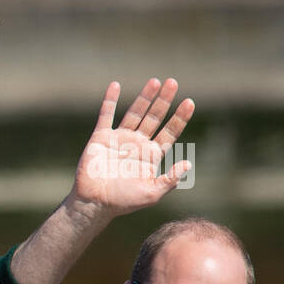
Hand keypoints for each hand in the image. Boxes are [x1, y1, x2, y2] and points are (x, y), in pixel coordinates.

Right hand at [70, 78, 193, 219]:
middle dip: (164, 100)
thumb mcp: (152, 193)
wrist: (94, 203)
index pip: (170, 131)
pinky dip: (110, 100)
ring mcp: (119, 139)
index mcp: (151, 155)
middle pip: (154, 117)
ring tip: (155, 81)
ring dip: (145, 97)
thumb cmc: (123, 202)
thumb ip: (170, 179)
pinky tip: (116, 85)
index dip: (180, 117)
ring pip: (135, 113)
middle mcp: (137, 143)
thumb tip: (188, 163)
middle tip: (173, 82)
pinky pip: (106, 115)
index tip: (189, 102)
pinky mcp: (101, 138)